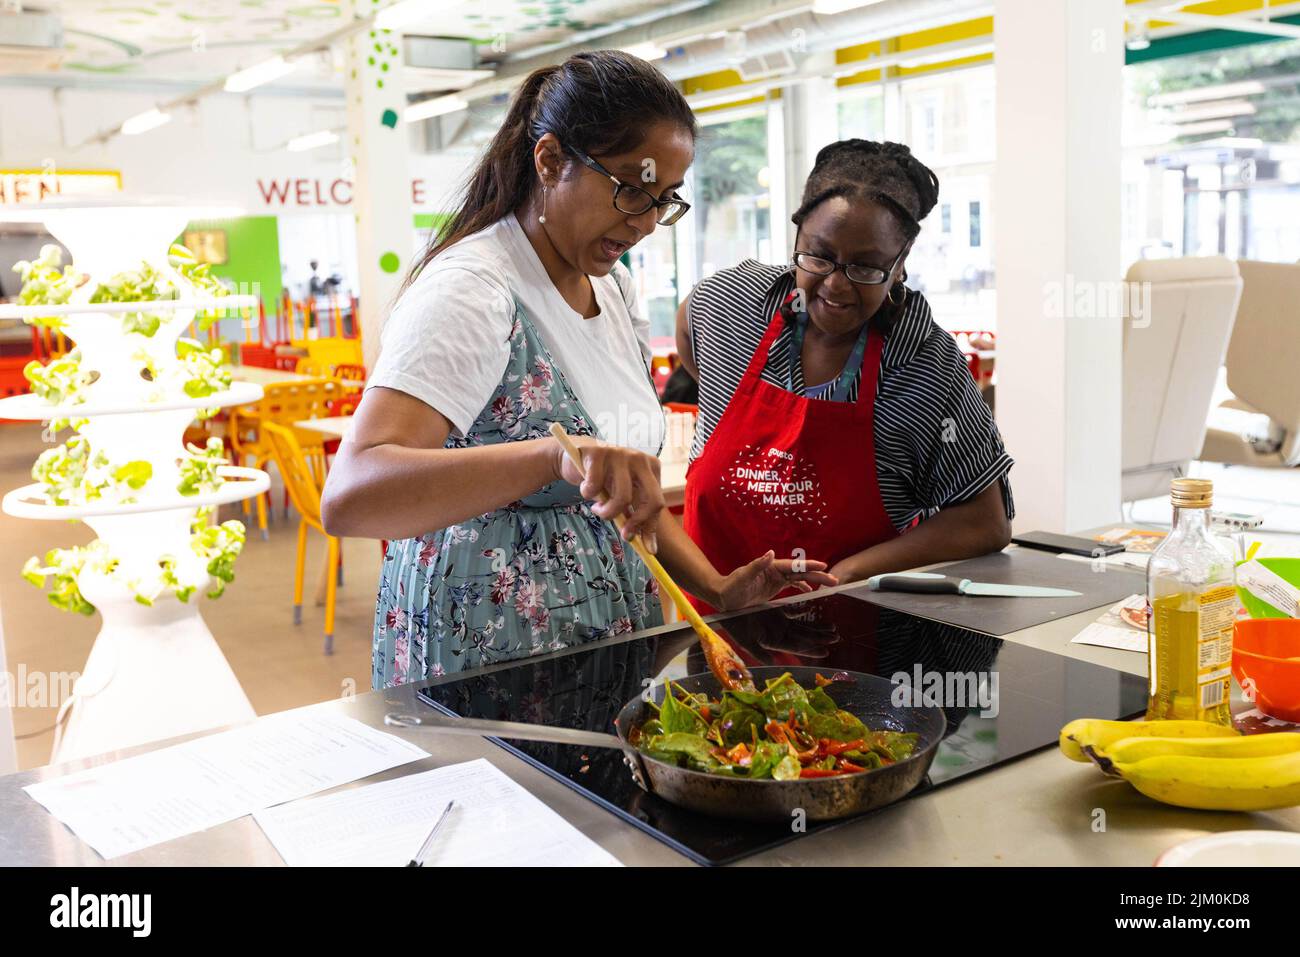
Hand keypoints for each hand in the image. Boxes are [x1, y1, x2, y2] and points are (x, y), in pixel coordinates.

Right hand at [551, 434, 664, 551]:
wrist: (576, 456)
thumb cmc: (604, 479)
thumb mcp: (623, 497)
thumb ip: (637, 518)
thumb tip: (650, 549)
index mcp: (652, 468)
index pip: (657, 502)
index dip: (648, 525)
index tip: (636, 540)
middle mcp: (640, 459)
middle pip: (650, 499)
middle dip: (636, 522)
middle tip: (623, 533)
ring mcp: (620, 453)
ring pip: (623, 497)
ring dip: (606, 511)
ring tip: (598, 508)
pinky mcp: (598, 453)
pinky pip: (595, 486)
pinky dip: (587, 494)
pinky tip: (586, 488)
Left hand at [714, 550, 838, 611]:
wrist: (724, 596)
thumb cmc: (731, 587)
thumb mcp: (743, 577)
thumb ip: (757, 565)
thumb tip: (771, 553)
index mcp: (770, 566)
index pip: (793, 565)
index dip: (808, 566)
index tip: (823, 565)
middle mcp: (775, 570)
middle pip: (800, 571)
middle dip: (817, 574)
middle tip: (834, 579)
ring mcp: (775, 579)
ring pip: (799, 578)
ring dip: (814, 580)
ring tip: (830, 584)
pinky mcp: (774, 587)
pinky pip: (792, 585)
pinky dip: (803, 587)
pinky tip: (812, 591)